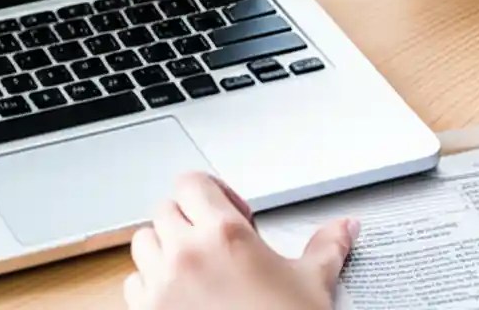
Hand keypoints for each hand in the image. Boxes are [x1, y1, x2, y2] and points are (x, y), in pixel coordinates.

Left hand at [125, 172, 358, 309]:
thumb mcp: (312, 285)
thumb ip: (326, 248)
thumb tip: (344, 229)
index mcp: (224, 235)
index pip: (192, 183)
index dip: (211, 191)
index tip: (229, 210)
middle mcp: (186, 253)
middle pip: (166, 209)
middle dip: (189, 220)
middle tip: (216, 241)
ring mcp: (162, 284)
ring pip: (144, 242)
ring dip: (165, 248)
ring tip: (195, 266)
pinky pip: (133, 283)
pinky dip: (150, 284)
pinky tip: (179, 295)